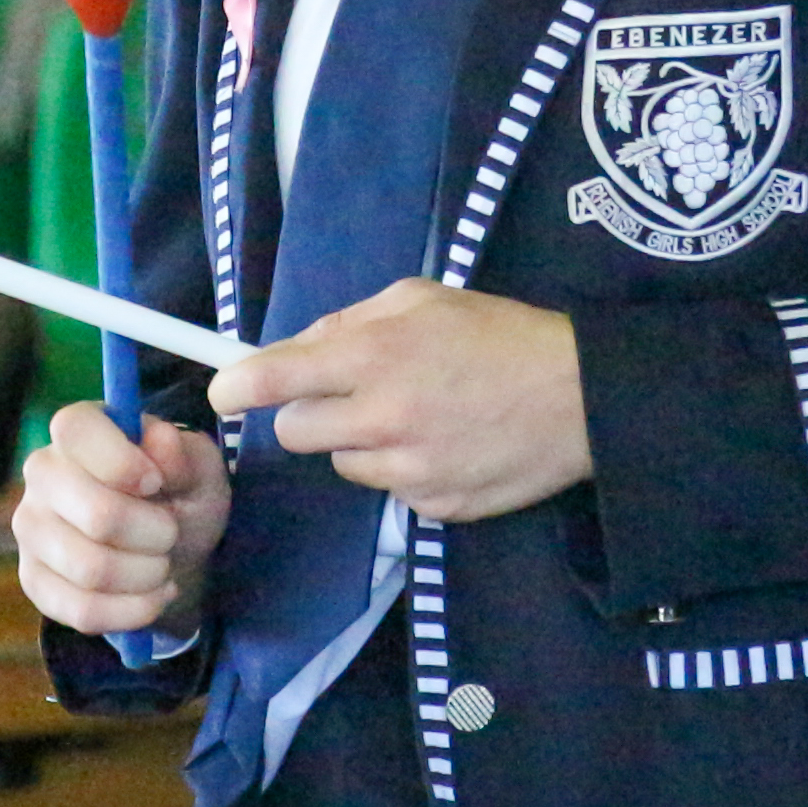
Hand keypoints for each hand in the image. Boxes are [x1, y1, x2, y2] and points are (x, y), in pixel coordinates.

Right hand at [12, 400, 228, 639]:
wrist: (169, 547)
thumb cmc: (179, 493)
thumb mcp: (199, 468)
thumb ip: (184, 454)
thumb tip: (160, 441)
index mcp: (77, 430)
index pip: (75, 431)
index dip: (123, 462)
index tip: (157, 483)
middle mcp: (42, 473)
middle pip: (97, 515)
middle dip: (156, 535)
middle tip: (172, 533)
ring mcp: (31, 528)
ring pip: (91, 570)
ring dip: (146, 576)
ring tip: (163, 566)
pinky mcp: (34, 579)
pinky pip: (81, 610)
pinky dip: (133, 611)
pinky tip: (152, 596)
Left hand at [214, 280, 589, 524]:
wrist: (582, 398)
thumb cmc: (500, 334)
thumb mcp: (423, 299)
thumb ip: (353, 320)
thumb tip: (300, 348)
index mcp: (374, 356)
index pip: (274, 378)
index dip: (236, 386)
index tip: (225, 392)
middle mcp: (382, 418)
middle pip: (295, 434)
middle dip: (309, 414)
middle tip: (349, 396)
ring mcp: (409, 470)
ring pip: (344, 465)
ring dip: (361, 444)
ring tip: (415, 417)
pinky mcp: (434, 507)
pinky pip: (391, 492)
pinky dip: (404, 471)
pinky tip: (445, 445)